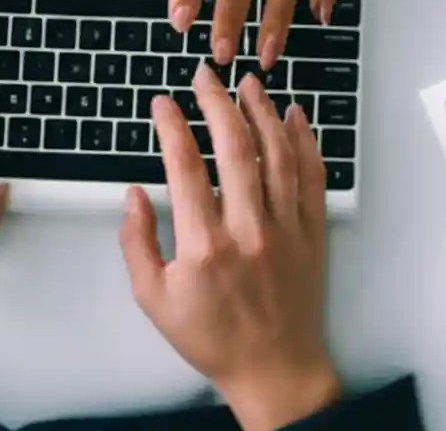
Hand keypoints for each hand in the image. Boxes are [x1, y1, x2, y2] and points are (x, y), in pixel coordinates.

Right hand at [119, 65, 337, 430]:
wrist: (274, 368)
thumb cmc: (213, 338)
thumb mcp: (154, 299)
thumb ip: (137, 243)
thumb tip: (132, 195)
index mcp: (204, 245)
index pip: (185, 166)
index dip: (171, 126)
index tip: (162, 103)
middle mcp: (248, 229)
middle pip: (234, 146)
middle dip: (216, 101)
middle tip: (205, 76)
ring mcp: (285, 228)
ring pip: (277, 152)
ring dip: (262, 111)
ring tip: (249, 84)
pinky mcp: (311, 231)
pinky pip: (312, 175)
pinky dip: (305, 141)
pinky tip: (295, 116)